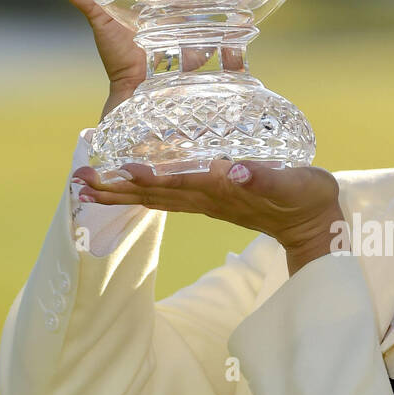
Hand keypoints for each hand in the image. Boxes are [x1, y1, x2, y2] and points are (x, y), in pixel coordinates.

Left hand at [72, 156, 344, 263]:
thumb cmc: (307, 200)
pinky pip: (167, 195)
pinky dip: (141, 189)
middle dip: (116, 189)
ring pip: (155, 197)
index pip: (176, 183)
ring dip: (120, 192)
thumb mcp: (294, 184)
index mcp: (222, 190)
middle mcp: (207, 198)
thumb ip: (265, 178)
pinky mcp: (210, 199)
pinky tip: (126, 182)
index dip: (146, 176)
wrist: (315, 225)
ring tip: (87, 187)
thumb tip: (233, 172)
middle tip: (78, 183)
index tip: (117, 169)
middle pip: (153, 194)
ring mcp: (206, 202)